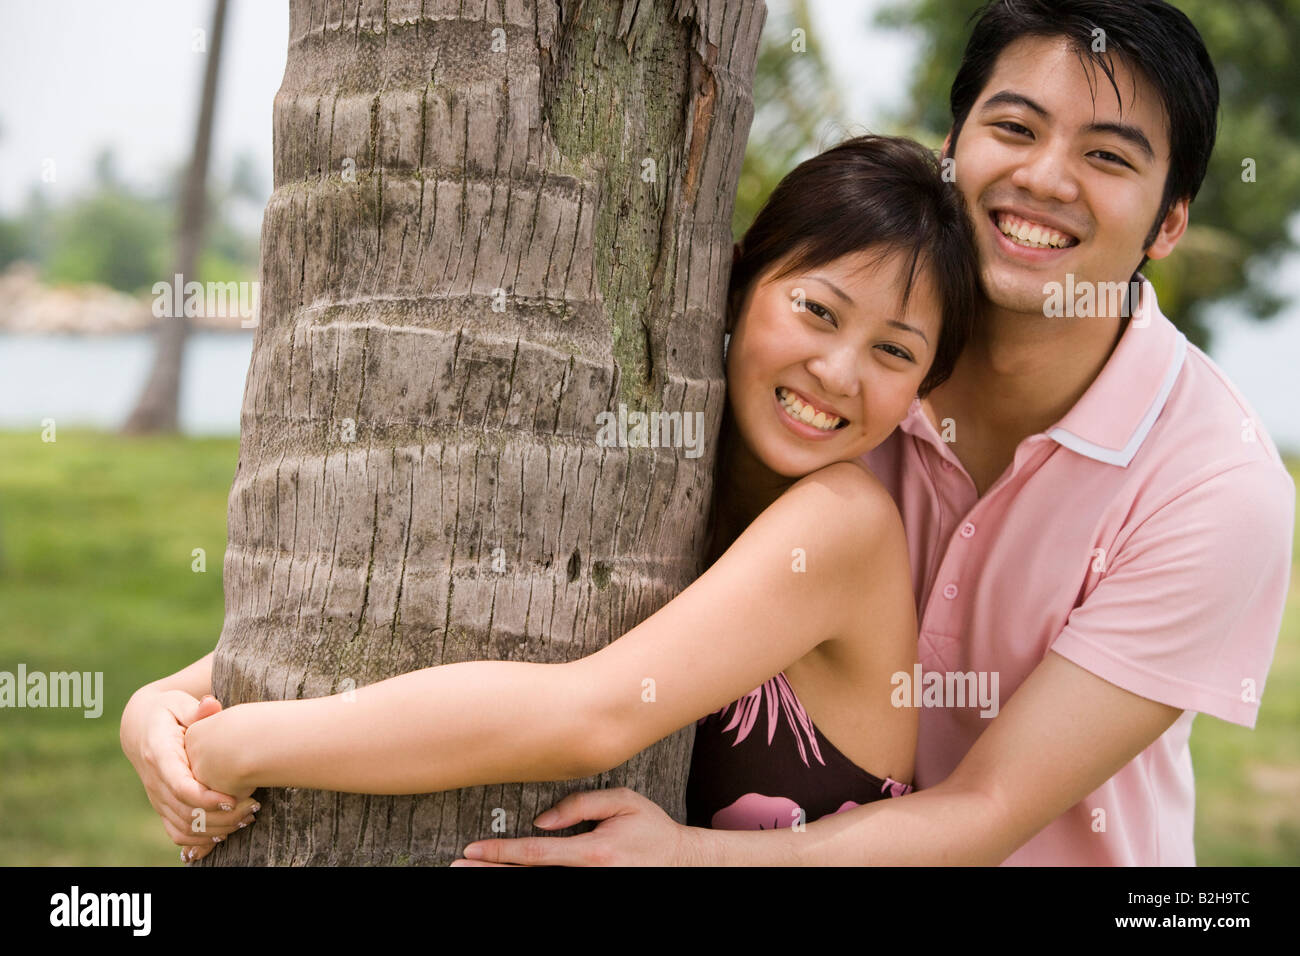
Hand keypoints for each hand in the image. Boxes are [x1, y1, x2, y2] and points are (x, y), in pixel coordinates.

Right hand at [120, 689, 259, 863]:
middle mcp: (155, 780)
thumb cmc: (166, 711)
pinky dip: (200, 838)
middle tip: (253, 808)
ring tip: (247, 818)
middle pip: (185, 811)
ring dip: (216, 828)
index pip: (180, 786)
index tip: (232, 799)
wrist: (139, 726)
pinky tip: (226, 831)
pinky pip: (177, 831)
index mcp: (159, 754)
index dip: (205, 798)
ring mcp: (157, 796)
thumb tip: (210, 704)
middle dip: (220, 816)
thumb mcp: (178, 703)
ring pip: (183, 826)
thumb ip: (195, 709)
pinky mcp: (162, 805)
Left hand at [452, 787, 705, 866]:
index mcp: (592, 853)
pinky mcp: (590, 888)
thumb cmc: (649, 828)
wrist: (679, 861)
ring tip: (470, 874)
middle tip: (456, 867)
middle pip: (527, 877)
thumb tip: (541, 819)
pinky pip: (552, 888)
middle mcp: (587, 877)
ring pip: (536, 886)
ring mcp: (588, 887)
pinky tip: (506, 878)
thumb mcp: (623, 802)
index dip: (501, 853)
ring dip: (501, 880)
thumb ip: (581, 804)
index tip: (472, 851)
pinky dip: (526, 883)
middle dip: (489, 873)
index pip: (536, 854)